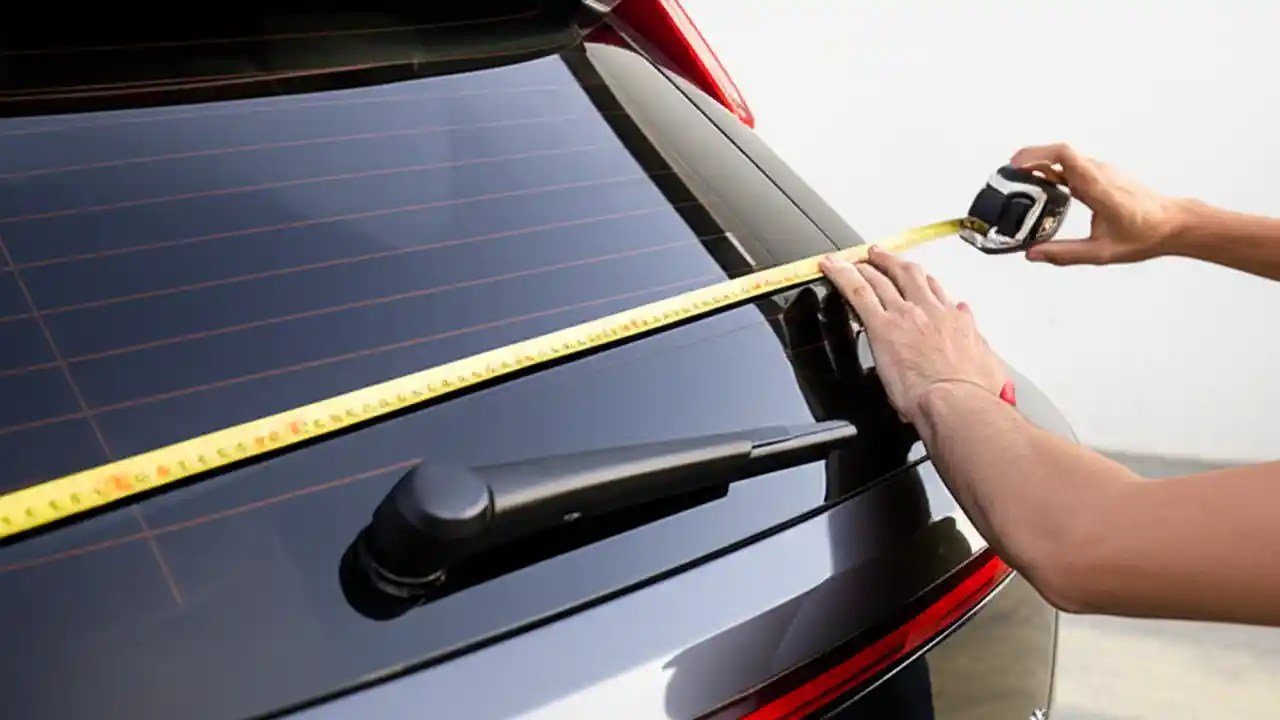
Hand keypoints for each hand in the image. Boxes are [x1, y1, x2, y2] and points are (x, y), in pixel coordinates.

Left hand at [818, 247, 1008, 424]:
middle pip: (908, 275)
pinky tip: (830, 268)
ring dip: (866, 266)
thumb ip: (978, 347)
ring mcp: (904, 315)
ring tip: (852, 260)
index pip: (936, 292)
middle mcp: (930, 311)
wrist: (956, 401)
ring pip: (881, 279)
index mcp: (954, 322)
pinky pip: (858, 292)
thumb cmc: (971, 393)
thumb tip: (976, 337)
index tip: (915, 280)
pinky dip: (841, 276)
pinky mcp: (882, 326)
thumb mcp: (987, 366)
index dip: (922, 282)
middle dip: (892, 263)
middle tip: (879, 256)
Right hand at [1010, 143, 1186, 265]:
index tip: (1015, 165)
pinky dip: (1054, 170)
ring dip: (1042, 164)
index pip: (1064, 155)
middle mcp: (1099, 172)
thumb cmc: (1144, 234)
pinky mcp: (1104, 175)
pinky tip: (1045, 186)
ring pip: (1067, 157)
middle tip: (1008, 174)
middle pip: (1059, 152)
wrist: (1174, 224)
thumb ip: (1064, 254)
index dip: (1036, 155)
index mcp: (1097, 186)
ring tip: (1021, 180)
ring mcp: (1103, 171)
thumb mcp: (1100, 252)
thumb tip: (1032, 254)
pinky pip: (1074, 165)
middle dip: (1030, 158)